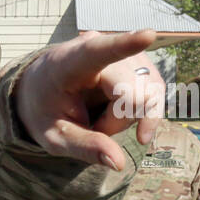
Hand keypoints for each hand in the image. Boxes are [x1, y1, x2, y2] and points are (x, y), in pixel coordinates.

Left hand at [13, 29, 164, 171]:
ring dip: (127, 118)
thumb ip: (83, 147)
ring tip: (100, 118)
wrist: (45, 87)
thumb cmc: (46, 110)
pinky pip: (154, 95)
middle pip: (132, 94)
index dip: (125, 45)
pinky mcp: (141, 63)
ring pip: (148, 96)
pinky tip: (118, 115)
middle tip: (91, 125)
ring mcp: (124, 53)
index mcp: (68, 62)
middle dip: (116, 122)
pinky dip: (138, 114)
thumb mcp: (54, 137)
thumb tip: (119, 163)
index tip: (148, 35)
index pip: (99, 51)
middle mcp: (101, 48)